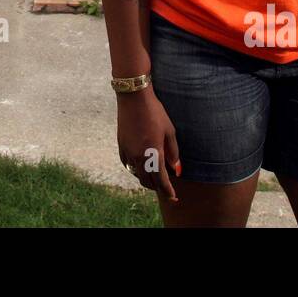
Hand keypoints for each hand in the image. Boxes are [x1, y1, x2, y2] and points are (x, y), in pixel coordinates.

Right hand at [116, 86, 180, 201]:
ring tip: (154, 178)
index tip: (174, 198)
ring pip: (136, 174)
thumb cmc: (155, 112)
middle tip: (165, 189)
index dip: (168, 191)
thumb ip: (173, 152)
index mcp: (153, 153)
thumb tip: (176, 170)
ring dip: (146, 179)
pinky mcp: (121, 146)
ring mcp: (128, 152)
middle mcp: (139, 156)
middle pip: (147, 181)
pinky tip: (140, 167)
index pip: (161, 179)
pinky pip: (127, 164)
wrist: (134, 98)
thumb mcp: (169, 131)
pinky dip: (135, 169)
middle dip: (157, 187)